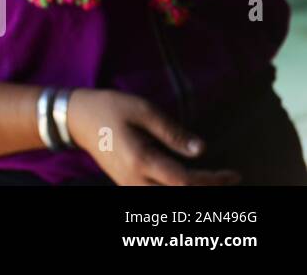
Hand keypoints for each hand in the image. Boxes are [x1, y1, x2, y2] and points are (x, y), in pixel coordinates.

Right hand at [66, 88, 239, 185]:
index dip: (213, 181)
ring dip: (192, 194)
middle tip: (229, 180)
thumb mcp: (142, 109)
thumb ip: (171, 131)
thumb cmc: (109, 108)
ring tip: (214, 183)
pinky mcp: (127, 184)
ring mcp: (129, 185)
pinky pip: (157, 196)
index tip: (233, 174)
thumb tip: (201, 150)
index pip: (185, 181)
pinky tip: (190, 184)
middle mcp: (135, 179)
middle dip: (207, 192)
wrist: (76, 118)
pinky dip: (177, 193)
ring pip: (167, 201)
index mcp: (140, 159)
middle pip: (179, 197)